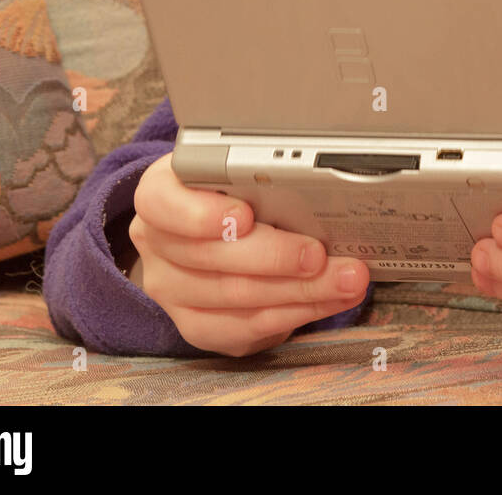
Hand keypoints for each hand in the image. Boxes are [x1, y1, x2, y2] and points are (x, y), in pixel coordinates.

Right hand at [127, 152, 370, 356]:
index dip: (201, 213)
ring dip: (300, 291)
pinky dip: (295, 314)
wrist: (212, 232)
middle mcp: (158, 244)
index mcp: (160, 194)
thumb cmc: (232, 194)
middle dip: (277, 258)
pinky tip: (327, 301)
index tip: (245, 216)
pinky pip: (245, 328)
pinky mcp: (197, 326)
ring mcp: (173, 290)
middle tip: (321, 255)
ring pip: (235, 297)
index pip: (161, 202)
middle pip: (210, 257)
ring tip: (343, 280)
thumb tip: (320, 194)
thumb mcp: (239, 173)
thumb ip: (261, 180)